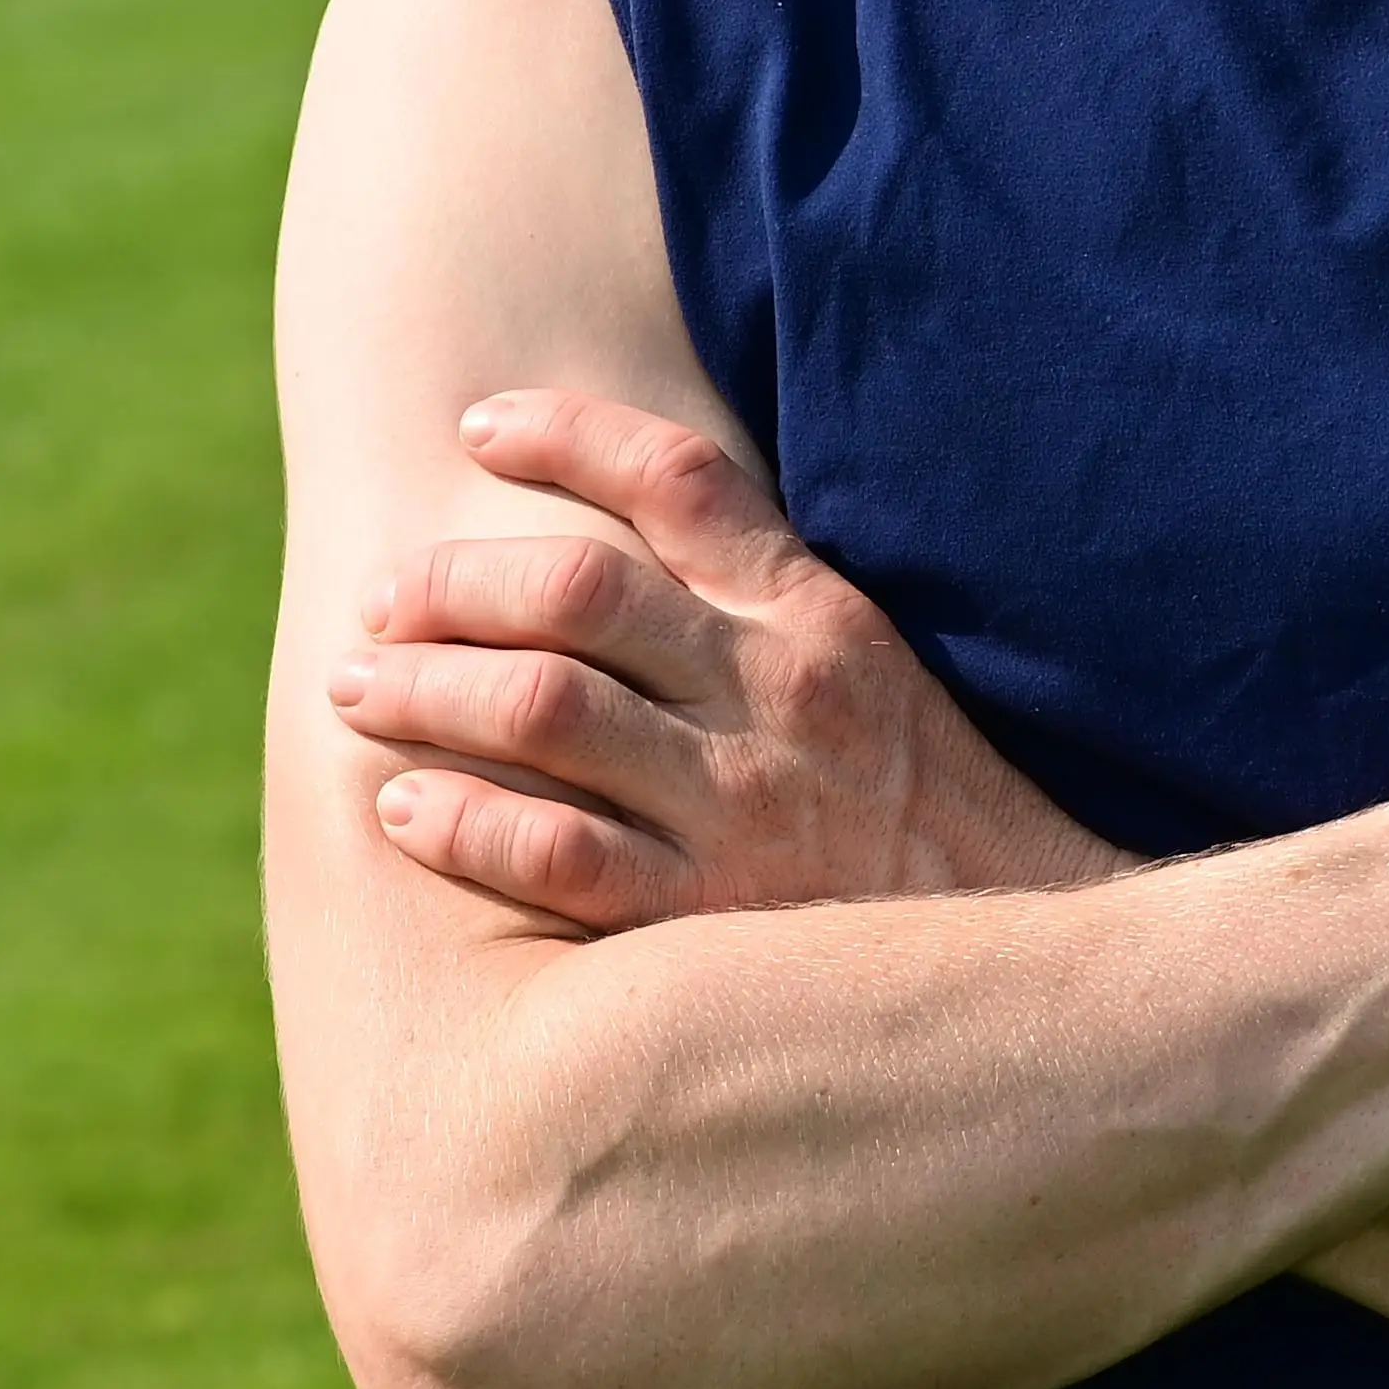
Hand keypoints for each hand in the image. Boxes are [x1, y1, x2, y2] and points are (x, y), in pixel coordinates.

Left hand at [332, 387, 1135, 929]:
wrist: (1031, 960)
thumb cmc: (935, 810)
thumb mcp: (875, 669)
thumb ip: (766, 598)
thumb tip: (631, 537)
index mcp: (818, 615)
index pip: (679, 479)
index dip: (564, 433)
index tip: (475, 427)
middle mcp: (776, 692)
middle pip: (577, 592)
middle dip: (450, 583)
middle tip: (378, 599)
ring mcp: (742, 803)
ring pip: (544, 710)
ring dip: (426, 690)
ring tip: (357, 690)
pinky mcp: (709, 915)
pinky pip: (557, 854)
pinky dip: (465, 823)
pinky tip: (405, 809)